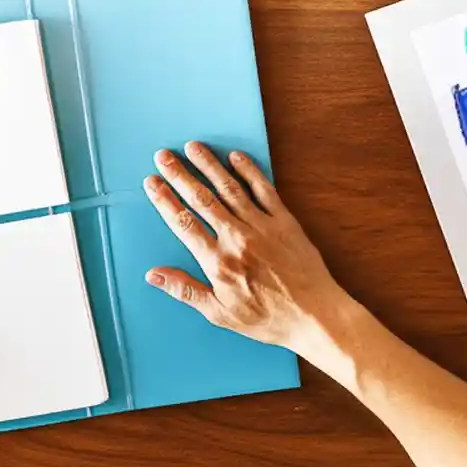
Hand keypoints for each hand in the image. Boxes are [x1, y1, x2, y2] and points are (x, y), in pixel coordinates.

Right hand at [142, 142, 350, 352]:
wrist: (315, 314)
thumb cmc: (268, 319)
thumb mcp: (220, 313)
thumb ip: (185, 290)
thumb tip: (153, 275)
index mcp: (218, 261)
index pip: (183, 223)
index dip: (164, 200)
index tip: (151, 183)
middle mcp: (237, 238)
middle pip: (202, 199)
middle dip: (180, 174)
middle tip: (164, 156)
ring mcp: (262, 226)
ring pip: (229, 188)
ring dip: (209, 165)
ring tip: (193, 147)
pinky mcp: (284, 221)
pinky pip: (264, 189)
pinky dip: (249, 171)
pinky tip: (235, 157)